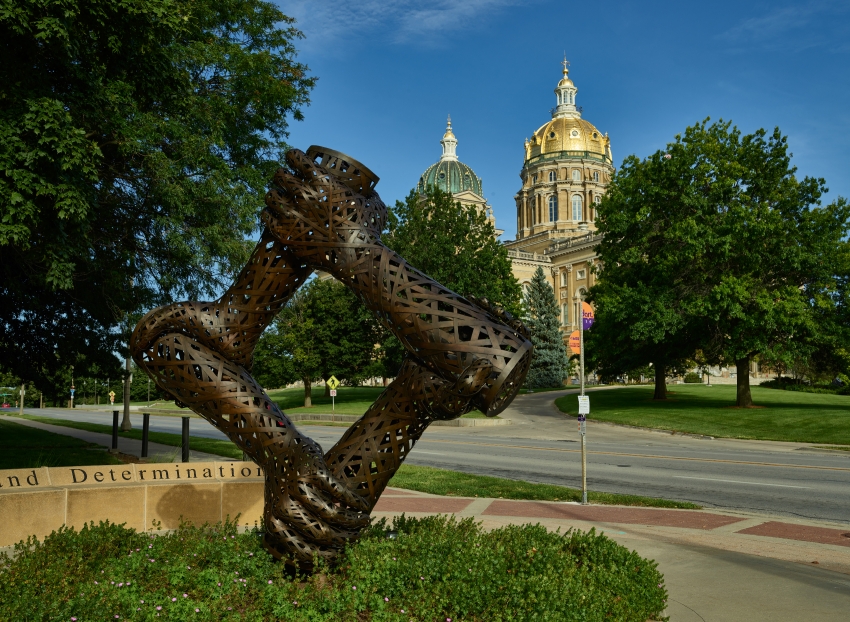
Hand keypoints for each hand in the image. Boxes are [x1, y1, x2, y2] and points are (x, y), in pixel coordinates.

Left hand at [261, 149, 386, 266]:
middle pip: (280, 175)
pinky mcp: (285, 233)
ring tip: (279, 199)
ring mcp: (291, 214)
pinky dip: (269, 215)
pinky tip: (273, 216)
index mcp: (321, 180)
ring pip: (270, 195)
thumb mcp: (374, 206)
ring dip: (274, 195)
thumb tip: (370, 191)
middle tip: (286, 182)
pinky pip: (266, 217)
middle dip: (282, 176)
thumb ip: (369, 194)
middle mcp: (302, 193)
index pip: (296, 157)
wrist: (356, 259)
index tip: (294, 160)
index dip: (293, 157)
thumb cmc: (367, 231)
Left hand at [264, 430, 370, 561]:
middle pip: (323, 534)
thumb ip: (293, 533)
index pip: (304, 551)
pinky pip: (340, 492)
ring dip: (354, 521)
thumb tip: (315, 561)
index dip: (327, 557)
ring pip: (334, 514)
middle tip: (357, 538)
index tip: (341, 555)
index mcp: (274, 523)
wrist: (276, 448)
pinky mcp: (314, 471)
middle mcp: (284, 508)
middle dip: (345, 540)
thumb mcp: (277, 511)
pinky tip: (363, 505)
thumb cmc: (281, 484)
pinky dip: (355, 501)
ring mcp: (299, 489)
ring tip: (365, 521)